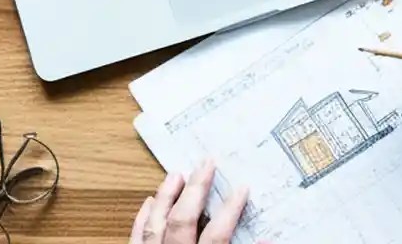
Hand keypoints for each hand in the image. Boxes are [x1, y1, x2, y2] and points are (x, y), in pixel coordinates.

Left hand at [130, 160, 249, 243]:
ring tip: (176, 174)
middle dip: (195, 190)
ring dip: (166, 197)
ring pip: (155, 225)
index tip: (241, 188)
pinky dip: (142, 219)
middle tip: (205, 164)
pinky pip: (136, 238)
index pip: (216, 235)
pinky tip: (149, 202)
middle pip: (182, 220)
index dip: (230, 211)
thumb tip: (266, 239)